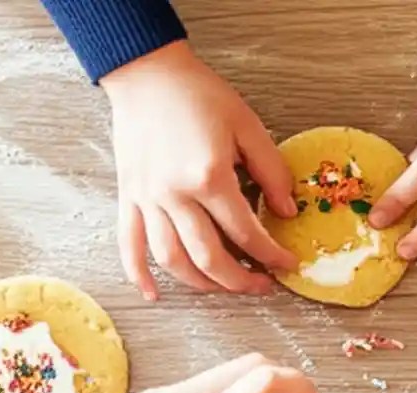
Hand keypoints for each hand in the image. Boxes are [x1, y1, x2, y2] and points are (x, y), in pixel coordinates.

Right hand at [102, 42, 298, 297]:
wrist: (148, 75)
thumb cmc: (199, 96)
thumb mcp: (247, 126)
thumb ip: (270, 171)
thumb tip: (287, 211)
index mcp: (209, 177)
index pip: (245, 233)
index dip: (271, 255)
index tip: (287, 264)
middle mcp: (175, 195)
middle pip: (209, 258)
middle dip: (240, 281)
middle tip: (262, 285)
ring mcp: (147, 200)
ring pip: (172, 260)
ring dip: (200, 284)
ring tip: (223, 287)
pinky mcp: (128, 198)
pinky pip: (129, 245)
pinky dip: (138, 274)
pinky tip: (153, 294)